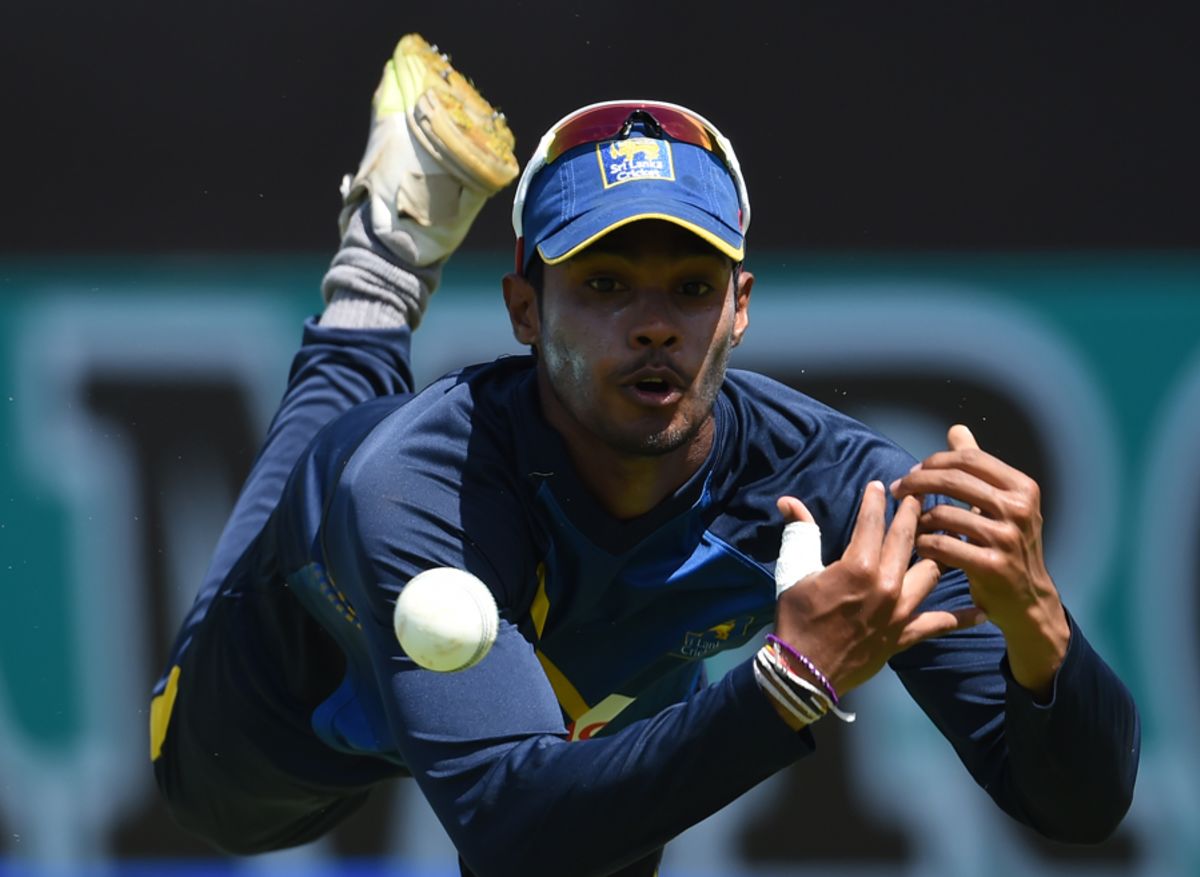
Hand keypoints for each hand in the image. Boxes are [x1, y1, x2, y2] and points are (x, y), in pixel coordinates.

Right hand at [773, 482, 984, 697]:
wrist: (803, 672)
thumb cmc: (797, 619)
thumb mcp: (794, 571)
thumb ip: (800, 533)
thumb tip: (788, 500)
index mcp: (858, 565)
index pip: (872, 521)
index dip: (876, 500)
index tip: (881, 485)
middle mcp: (887, 584)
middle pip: (907, 539)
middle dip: (915, 512)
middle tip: (924, 493)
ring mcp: (900, 611)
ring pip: (931, 572)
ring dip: (942, 551)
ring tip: (952, 533)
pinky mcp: (905, 635)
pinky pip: (939, 623)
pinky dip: (962, 617)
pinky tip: (982, 608)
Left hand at [889, 424, 1069, 697]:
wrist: (1026, 598)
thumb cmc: (1004, 543)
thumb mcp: (1000, 502)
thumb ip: (978, 466)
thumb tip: (956, 430)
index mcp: (1022, 487)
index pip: (968, 459)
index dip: (934, 462)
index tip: (912, 473)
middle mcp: (1020, 508)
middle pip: (953, 480)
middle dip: (918, 482)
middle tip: (897, 491)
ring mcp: (1008, 537)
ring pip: (943, 513)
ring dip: (917, 518)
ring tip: (908, 524)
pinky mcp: (992, 566)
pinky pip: (941, 545)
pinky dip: (923, 543)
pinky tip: (918, 546)